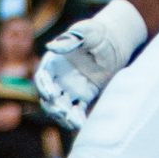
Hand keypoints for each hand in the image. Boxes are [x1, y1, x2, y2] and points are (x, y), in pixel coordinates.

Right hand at [34, 0, 148, 130]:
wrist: (116, 41)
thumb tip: (51, 46)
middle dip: (54, 105)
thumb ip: (71, 39)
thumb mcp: (86, 32)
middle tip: (63, 111)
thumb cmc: (98, 33)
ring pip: (61, 106)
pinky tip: (81, 125)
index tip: (51, 94)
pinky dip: (78, 118)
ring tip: (73, 122)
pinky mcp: (84, 95)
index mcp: (54, 62)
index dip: (44, 87)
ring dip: (64, 115)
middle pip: (49, 96)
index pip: (43, 77)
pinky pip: (78, 110)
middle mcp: (59, 77)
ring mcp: (70, 88)